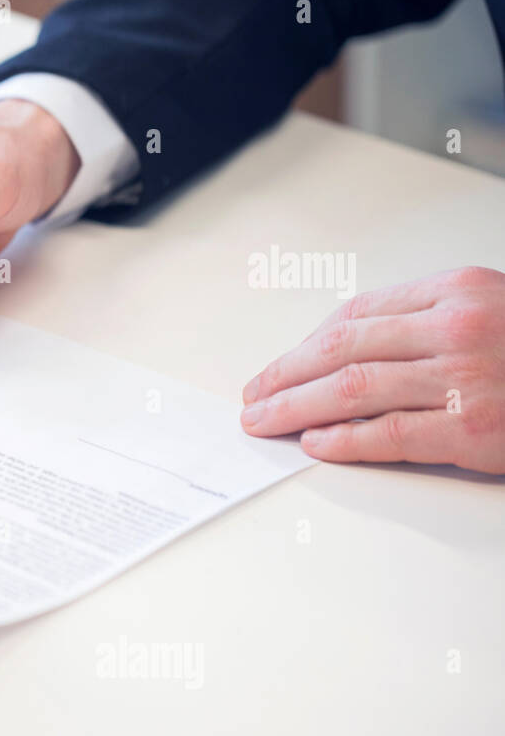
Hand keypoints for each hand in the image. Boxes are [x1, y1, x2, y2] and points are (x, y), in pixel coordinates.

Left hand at [240, 267, 504, 473]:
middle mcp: (455, 328)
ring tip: (265, 421)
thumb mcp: (491, 309)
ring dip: (296, 407)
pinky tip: (313, 443)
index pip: (357, 315)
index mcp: (457, 292)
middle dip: (285, 375)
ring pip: (352, 388)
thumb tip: (349, 350)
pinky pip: (388, 432)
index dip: (306, 345)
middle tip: (254, 396)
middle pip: (342, 349)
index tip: (278, 368)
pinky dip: (343, 439)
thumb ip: (426, 321)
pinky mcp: (471, 428)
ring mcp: (462, 379)